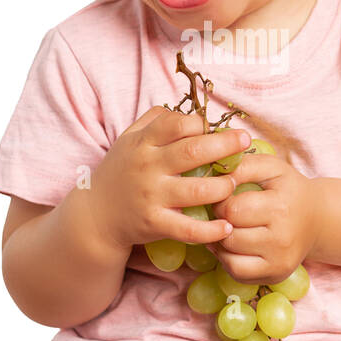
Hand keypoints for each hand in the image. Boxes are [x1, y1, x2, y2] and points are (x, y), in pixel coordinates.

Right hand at [86, 106, 250, 254]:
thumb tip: (186, 110)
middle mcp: (148, 167)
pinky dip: (211, 230)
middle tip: (245, 142)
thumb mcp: (128, 140)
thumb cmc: (120, 172)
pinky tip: (227, 227)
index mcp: (143, 143)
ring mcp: (152, 196)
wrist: (94, 216)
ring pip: (197, 190)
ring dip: (223, 186)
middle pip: (193, 152)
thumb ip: (154, 120)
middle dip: (225, 145)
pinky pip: (188, 229)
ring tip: (234, 183)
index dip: (202, 123)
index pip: (178, 124)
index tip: (217, 128)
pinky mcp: (155, 224)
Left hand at [211, 151, 320, 284]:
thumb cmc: (287, 189)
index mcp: (280, 207)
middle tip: (225, 214)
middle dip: (219, 223)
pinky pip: (237, 274)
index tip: (225, 197)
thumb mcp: (270, 167)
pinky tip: (233, 246)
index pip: (232, 210)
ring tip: (227, 229)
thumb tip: (214, 177)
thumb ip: (242, 166)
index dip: (221, 202)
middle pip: (229, 236)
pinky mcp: (277, 275)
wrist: (317, 218)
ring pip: (229, 257)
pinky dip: (227, 260)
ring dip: (221, 243)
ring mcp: (281, 260)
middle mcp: (283, 238)